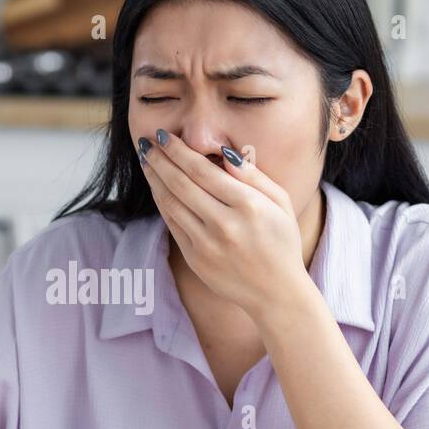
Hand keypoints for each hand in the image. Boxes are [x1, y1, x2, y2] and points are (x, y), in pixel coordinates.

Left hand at [139, 128, 308, 318]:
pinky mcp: (195, 259)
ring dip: (155, 179)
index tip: (164, 136)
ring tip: (147, 161)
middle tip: (146, 143)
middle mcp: (225, 224)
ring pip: (171, 203)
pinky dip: (162, 203)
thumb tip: (224, 152)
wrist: (276, 292)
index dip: (179, 151)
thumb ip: (254, 176)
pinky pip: (172, 224)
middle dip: (160, 160)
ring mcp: (207, 244)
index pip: (203, 171)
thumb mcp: (281, 203)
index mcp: (248, 206)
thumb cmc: (281, 242)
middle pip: (181, 184)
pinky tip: (157, 187)